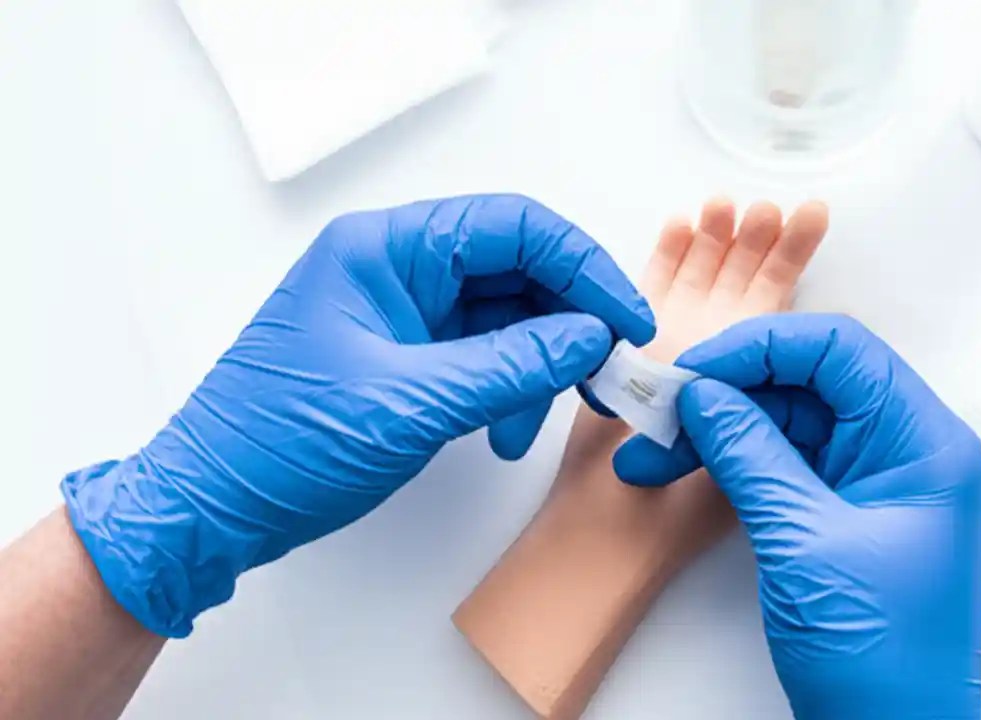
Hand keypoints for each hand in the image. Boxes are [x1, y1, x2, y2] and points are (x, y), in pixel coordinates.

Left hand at [61, 194, 654, 637]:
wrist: (211, 508)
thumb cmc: (278, 444)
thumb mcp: (410, 403)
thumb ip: (511, 365)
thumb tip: (589, 337)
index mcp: (385, 249)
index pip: (513, 227)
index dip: (582, 267)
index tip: (625, 318)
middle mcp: (397, 268)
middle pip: (516, 270)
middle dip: (565, 323)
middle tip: (603, 372)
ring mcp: (402, 312)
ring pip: (505, 317)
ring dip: (536, 368)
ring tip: (528, 425)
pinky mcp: (406, 355)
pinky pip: (482, 355)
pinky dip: (508, 389)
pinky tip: (501, 432)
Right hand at [615, 313, 980, 718]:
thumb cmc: (883, 659)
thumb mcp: (805, 543)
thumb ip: (752, 455)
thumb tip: (705, 392)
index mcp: (923, 444)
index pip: (841, 352)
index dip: (763, 348)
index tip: (697, 368)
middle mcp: (902, 451)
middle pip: (807, 384)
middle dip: (728, 393)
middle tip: (660, 410)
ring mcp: (869, 483)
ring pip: (784, 423)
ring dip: (716, 432)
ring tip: (651, 455)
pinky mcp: (838, 513)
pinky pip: (779, 463)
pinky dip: (729, 463)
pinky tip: (682, 469)